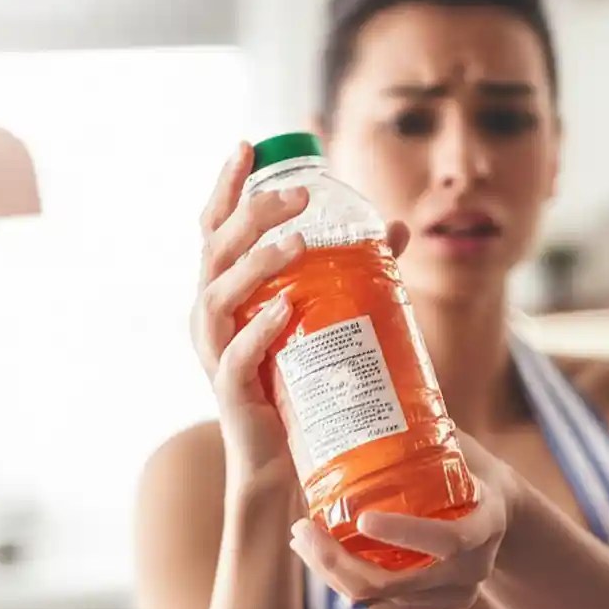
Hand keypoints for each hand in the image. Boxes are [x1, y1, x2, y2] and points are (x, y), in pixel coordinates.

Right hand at [191, 142, 411, 487]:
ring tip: (296, 241)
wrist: (283, 464)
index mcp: (225, 290)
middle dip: (253, 213)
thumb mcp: (319, 316)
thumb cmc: (298, 381)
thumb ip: (353, 271)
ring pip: (218, 295)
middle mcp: (210, 314)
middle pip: (215, 249)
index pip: (215, 226)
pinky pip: (236, 356)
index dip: (227, 185)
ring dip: (256, 263)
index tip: (248, 145)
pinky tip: (285, 310)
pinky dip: (259, 330)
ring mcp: (216, 353)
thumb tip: (397, 226)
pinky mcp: (232, 392)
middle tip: (301, 194)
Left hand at [287, 434, 525, 608]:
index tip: (362, 517)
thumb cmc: (470, 467)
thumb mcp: (461, 447)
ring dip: (332, 575)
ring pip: (382, 601)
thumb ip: (427, 426)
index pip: (447, 540)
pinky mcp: (436, 607)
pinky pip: (384, 608)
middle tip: (302, 530)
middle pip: (397, 585)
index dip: (404, 534)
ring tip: (301, 539)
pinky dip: (346, 586)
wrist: (500, 511)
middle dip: (339, 564)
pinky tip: (319, 558)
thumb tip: (380, 377)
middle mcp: (473, 568)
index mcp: (485, 524)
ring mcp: (455, 594)